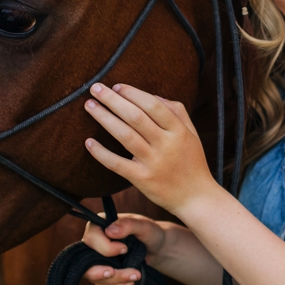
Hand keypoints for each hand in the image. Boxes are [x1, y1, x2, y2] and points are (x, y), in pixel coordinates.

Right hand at [82, 214, 165, 284]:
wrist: (158, 249)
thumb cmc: (150, 233)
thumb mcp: (143, 225)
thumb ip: (128, 224)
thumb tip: (110, 231)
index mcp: (99, 226)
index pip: (91, 238)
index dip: (105, 247)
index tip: (124, 249)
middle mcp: (94, 243)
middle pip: (86, 261)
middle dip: (101, 271)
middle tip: (114, 273)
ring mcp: (96, 260)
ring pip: (94, 276)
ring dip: (115, 280)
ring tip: (136, 276)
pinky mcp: (103, 273)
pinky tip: (131, 282)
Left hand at [83, 83, 216, 215]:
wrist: (196, 198)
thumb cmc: (192, 162)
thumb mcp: (191, 133)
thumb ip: (177, 111)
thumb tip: (153, 95)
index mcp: (178, 131)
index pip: (153, 105)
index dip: (133, 94)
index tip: (117, 86)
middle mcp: (166, 145)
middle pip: (136, 117)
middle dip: (113, 100)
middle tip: (96, 88)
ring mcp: (153, 163)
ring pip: (125, 136)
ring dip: (105, 118)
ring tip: (90, 106)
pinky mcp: (142, 180)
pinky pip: (117, 164)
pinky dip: (102, 153)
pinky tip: (89, 142)